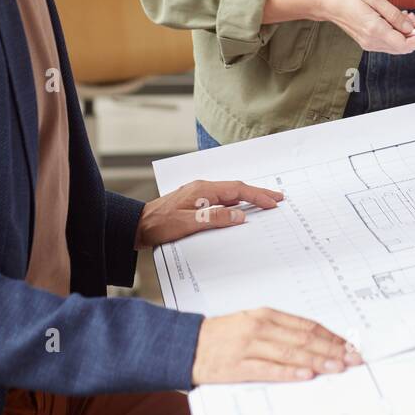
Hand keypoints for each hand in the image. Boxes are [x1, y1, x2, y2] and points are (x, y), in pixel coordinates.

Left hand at [134, 180, 283, 249]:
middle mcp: (202, 189)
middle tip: (277, 199)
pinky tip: (240, 211)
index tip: (273, 201)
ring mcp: (199, 195)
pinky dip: (235, 204)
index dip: (257, 195)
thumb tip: (240, 215)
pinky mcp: (195, 204)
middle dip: (258, 194)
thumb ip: (215, 218)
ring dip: (247, 199)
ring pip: (229, 194)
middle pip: (236, 189)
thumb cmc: (159, 224)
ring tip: (264, 204)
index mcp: (203, 189)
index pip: (237, 189)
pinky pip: (221, 201)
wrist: (137, 226)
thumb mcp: (188, 223)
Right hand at [191, 308, 362, 384]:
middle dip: (332, 349)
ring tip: (338, 367)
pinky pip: (269, 369)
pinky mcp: (239, 366)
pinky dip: (290, 372)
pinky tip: (306, 374)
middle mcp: (261, 327)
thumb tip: (314, 342)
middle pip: (304, 338)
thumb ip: (280, 331)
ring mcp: (250, 346)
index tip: (348, 346)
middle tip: (352, 358)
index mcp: (266, 315)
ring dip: (318, 360)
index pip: (307, 325)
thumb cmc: (223, 335)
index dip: (330, 336)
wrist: (188, 345)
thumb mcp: (253, 323)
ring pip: (292, 352)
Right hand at [311, 0, 414, 54]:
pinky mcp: (366, 42)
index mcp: (374, 30)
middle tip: (412, 15)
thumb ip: (394, 14)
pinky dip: (397, 35)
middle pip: (404, 49)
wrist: (326, 3)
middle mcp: (372, 41)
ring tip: (402, 14)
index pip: (406, 44)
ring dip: (406, 34)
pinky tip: (393, 20)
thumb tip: (410, 28)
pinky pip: (388, 44)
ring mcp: (368, 44)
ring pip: (397, 47)